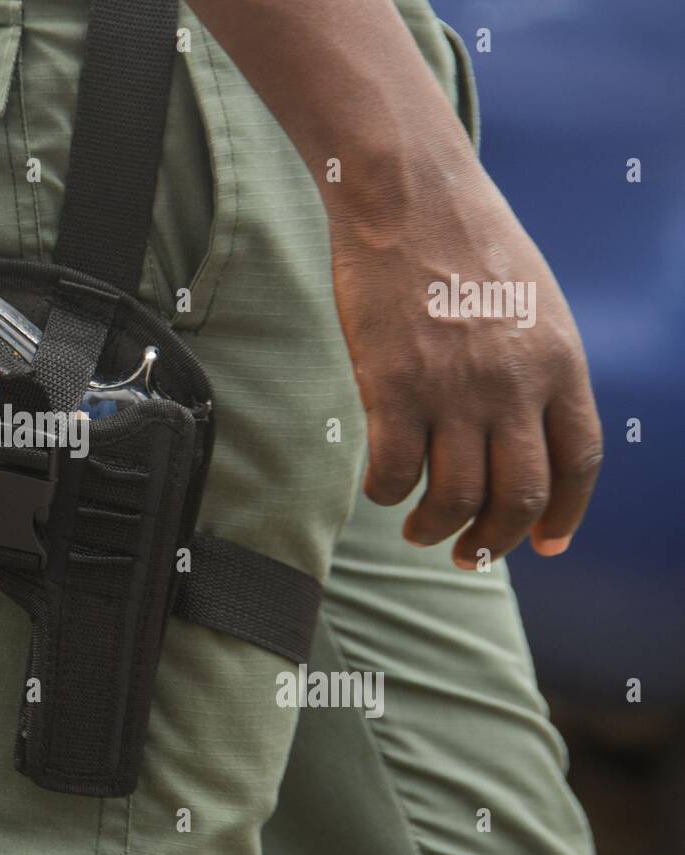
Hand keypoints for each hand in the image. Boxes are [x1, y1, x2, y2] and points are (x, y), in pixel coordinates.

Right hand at [329, 160, 602, 567]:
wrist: (408, 194)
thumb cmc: (465, 240)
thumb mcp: (534, 300)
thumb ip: (538, 365)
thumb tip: (522, 429)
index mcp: (560, 361)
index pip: (579, 463)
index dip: (564, 517)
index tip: (546, 545)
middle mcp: (515, 384)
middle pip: (519, 496)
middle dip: (496, 542)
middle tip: (470, 556)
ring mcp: (454, 388)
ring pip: (455, 497)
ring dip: (436, 529)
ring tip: (419, 530)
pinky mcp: (392, 386)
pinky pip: (394, 471)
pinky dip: (386, 493)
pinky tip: (380, 489)